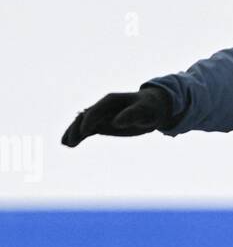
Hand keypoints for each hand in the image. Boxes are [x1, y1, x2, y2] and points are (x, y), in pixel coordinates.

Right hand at [61, 86, 175, 146]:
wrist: (152, 108)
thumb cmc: (150, 108)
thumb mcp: (144, 110)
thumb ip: (132, 115)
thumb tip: (116, 122)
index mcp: (111, 101)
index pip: (96, 110)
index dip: (89, 120)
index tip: (84, 132)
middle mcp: (102, 107)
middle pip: (85, 117)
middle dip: (76, 128)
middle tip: (69, 141)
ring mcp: (101, 116)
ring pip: (83, 124)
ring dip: (73, 133)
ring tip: (65, 144)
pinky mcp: (102, 125)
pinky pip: (87, 131)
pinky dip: (79, 136)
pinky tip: (69, 145)